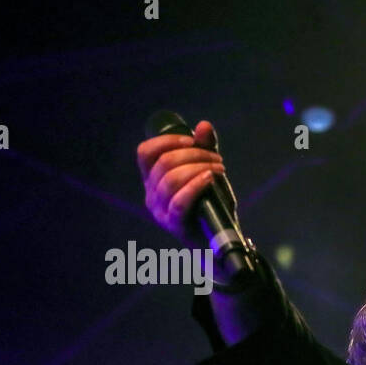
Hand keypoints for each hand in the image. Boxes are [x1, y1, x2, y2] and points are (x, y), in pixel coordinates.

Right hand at [136, 119, 233, 239]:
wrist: (220, 239)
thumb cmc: (211, 204)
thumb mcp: (209, 172)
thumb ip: (204, 149)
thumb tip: (203, 125)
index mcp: (153, 178)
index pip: (146, 152)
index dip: (167, 141)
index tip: (192, 140)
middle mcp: (151, 193)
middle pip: (163, 164)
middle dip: (194, 155)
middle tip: (217, 159)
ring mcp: (160, 210)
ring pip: (171, 180)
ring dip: (198, 168)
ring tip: (219, 169)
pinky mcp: (173, 225)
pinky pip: (179, 202)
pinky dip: (195, 186)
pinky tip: (209, 179)